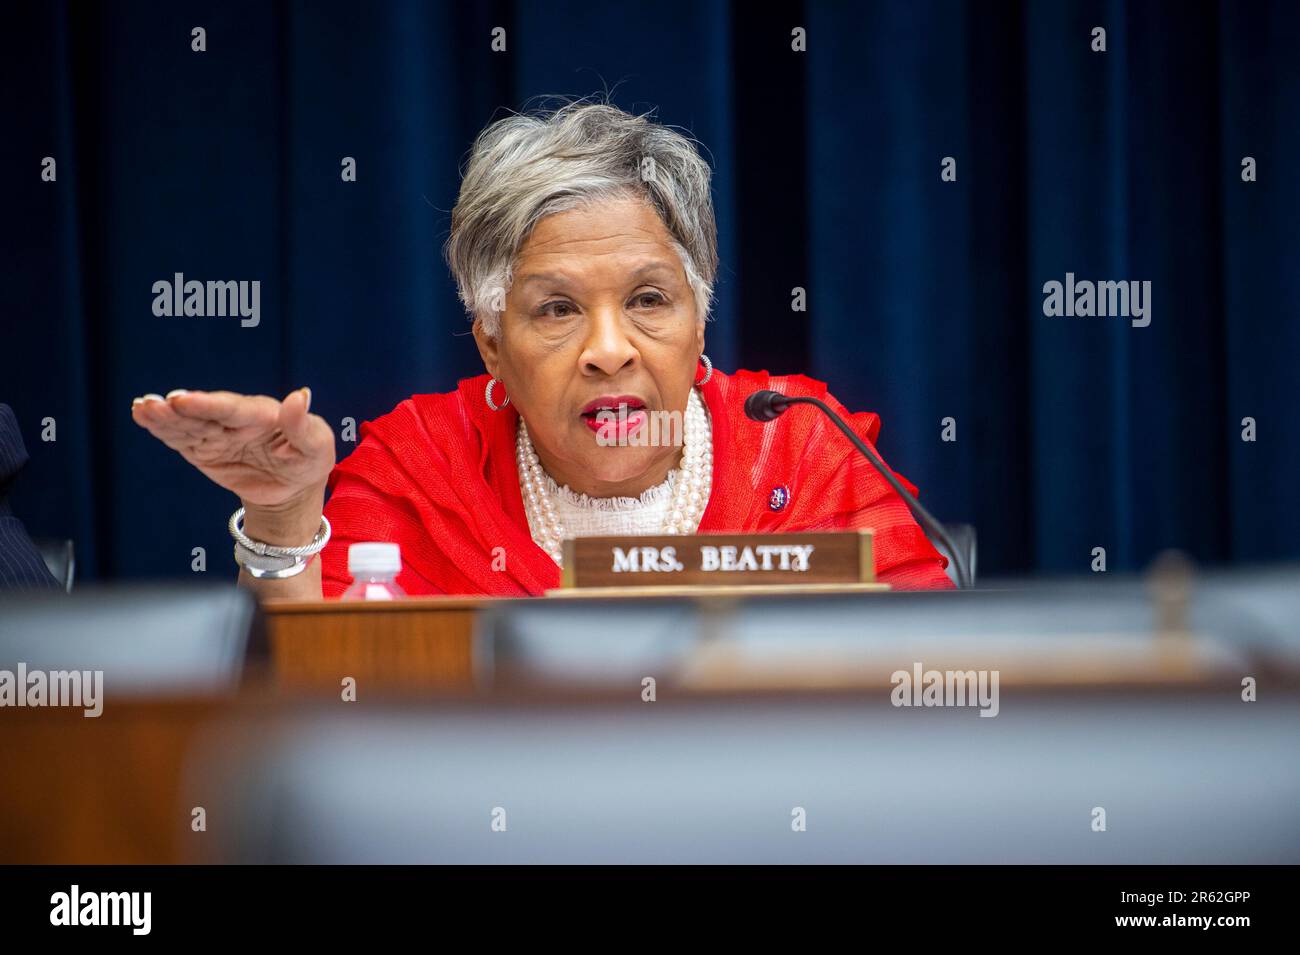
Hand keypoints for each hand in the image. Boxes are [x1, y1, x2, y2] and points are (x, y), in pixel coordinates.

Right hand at [130, 388, 335, 509]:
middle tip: (156, 403)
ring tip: (143, 408)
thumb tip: (300, 395)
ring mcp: (217, 434)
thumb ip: (304, 426)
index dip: (209, 405)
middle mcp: (236, 420)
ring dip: (164, 416)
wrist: (292, 488)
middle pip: (206, 413)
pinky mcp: (203, 449)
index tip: (184, 400)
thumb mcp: (318, 447)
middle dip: (181, 408)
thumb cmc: (309, 461)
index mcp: (264, 414)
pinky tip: (142, 416)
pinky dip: (162, 429)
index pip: (235, 409)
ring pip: (188, 423)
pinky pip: (181, 438)